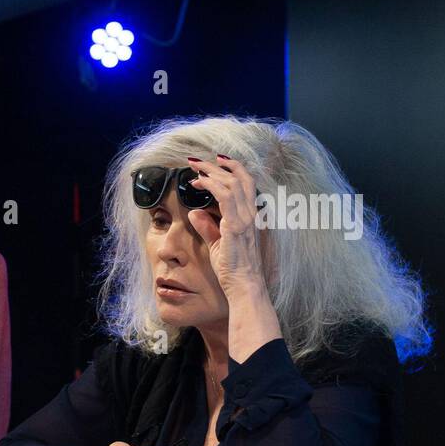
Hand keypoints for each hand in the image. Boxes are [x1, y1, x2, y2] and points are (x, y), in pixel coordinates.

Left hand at [185, 155, 266, 296]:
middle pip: (238, 178)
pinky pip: (225, 197)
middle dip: (217, 165)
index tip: (213, 164)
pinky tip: (198, 182)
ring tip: (194, 166)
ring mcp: (245, 219)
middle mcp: (250, 214)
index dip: (231, 170)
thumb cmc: (233, 269)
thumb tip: (195, 212)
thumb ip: (208, 227)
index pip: (244, 184)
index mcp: (249, 216)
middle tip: (196, 160)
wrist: (243, 286)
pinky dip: (212, 185)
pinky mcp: (236, 226)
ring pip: (231, 183)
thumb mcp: (218, 244)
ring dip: (211, 171)